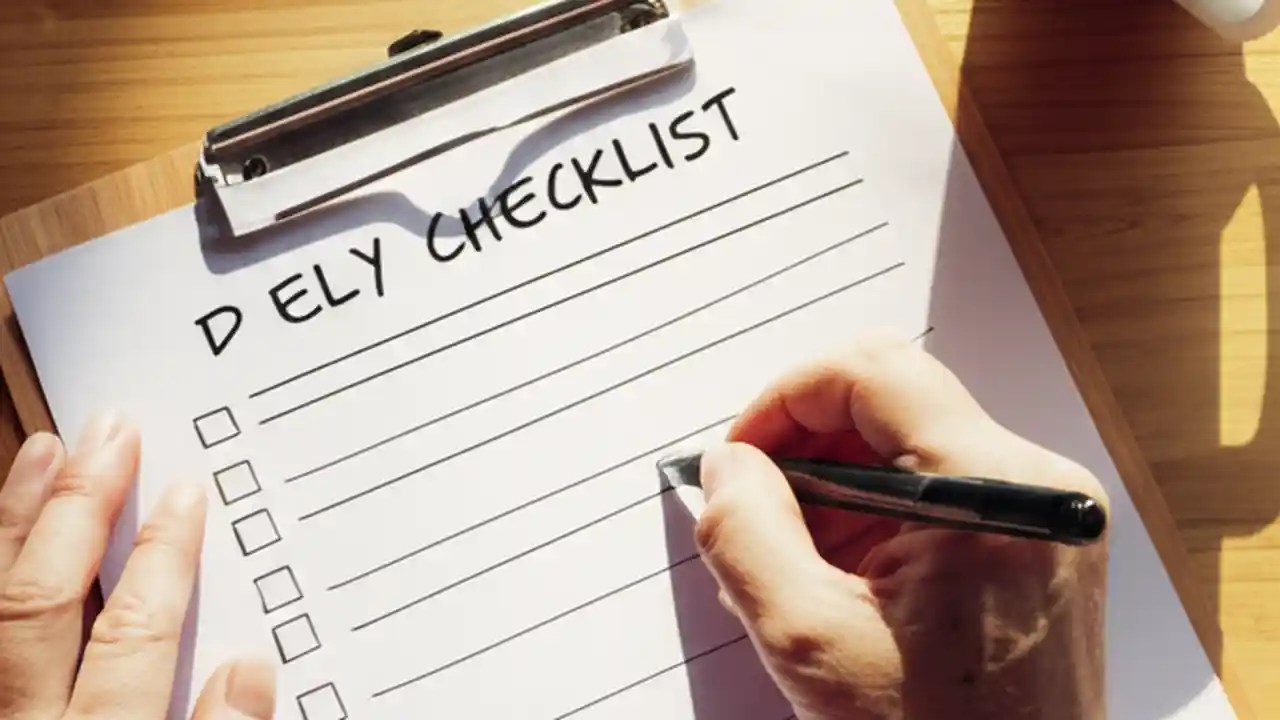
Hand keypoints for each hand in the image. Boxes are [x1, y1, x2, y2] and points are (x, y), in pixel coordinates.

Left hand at [0, 414, 276, 718]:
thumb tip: (250, 672)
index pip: (132, 633)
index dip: (163, 558)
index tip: (187, 495)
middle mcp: (27, 718)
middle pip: (44, 601)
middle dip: (80, 509)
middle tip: (112, 438)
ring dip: (19, 522)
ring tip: (45, 453)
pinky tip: (9, 531)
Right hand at [694, 335, 1108, 719]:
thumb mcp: (808, 639)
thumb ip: (746, 532)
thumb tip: (728, 464)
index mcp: (995, 491)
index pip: (875, 371)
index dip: (787, 398)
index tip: (743, 452)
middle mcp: (1037, 486)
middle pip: (893, 401)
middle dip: (806, 445)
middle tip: (756, 505)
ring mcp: (1044, 514)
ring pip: (911, 443)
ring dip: (835, 484)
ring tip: (796, 560)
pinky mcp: (1037, 542)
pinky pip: (939, 489)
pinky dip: (875, 514)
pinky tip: (842, 574)